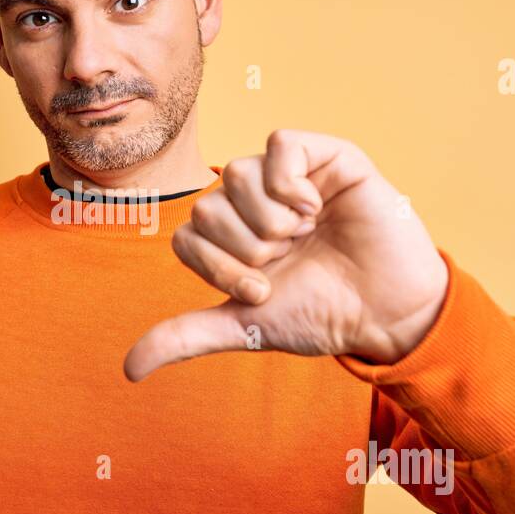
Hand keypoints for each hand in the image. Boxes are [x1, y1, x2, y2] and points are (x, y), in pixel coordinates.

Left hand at [124, 129, 448, 380]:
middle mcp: (253, 201)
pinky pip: (280, 144)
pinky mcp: (327, 156)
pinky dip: (290, 182)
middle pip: (208, 207)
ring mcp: (289, 175)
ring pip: (238, 174)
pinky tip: (315, 208)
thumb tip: (128, 369)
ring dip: (271, 222)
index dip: (219, 268)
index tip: (262, 290)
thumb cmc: (322, 314)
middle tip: (288, 261)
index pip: (187, 236)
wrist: (386, 314)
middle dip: (248, 250)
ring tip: (305, 236)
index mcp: (231, 234)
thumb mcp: (246, 326)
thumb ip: (186, 335)